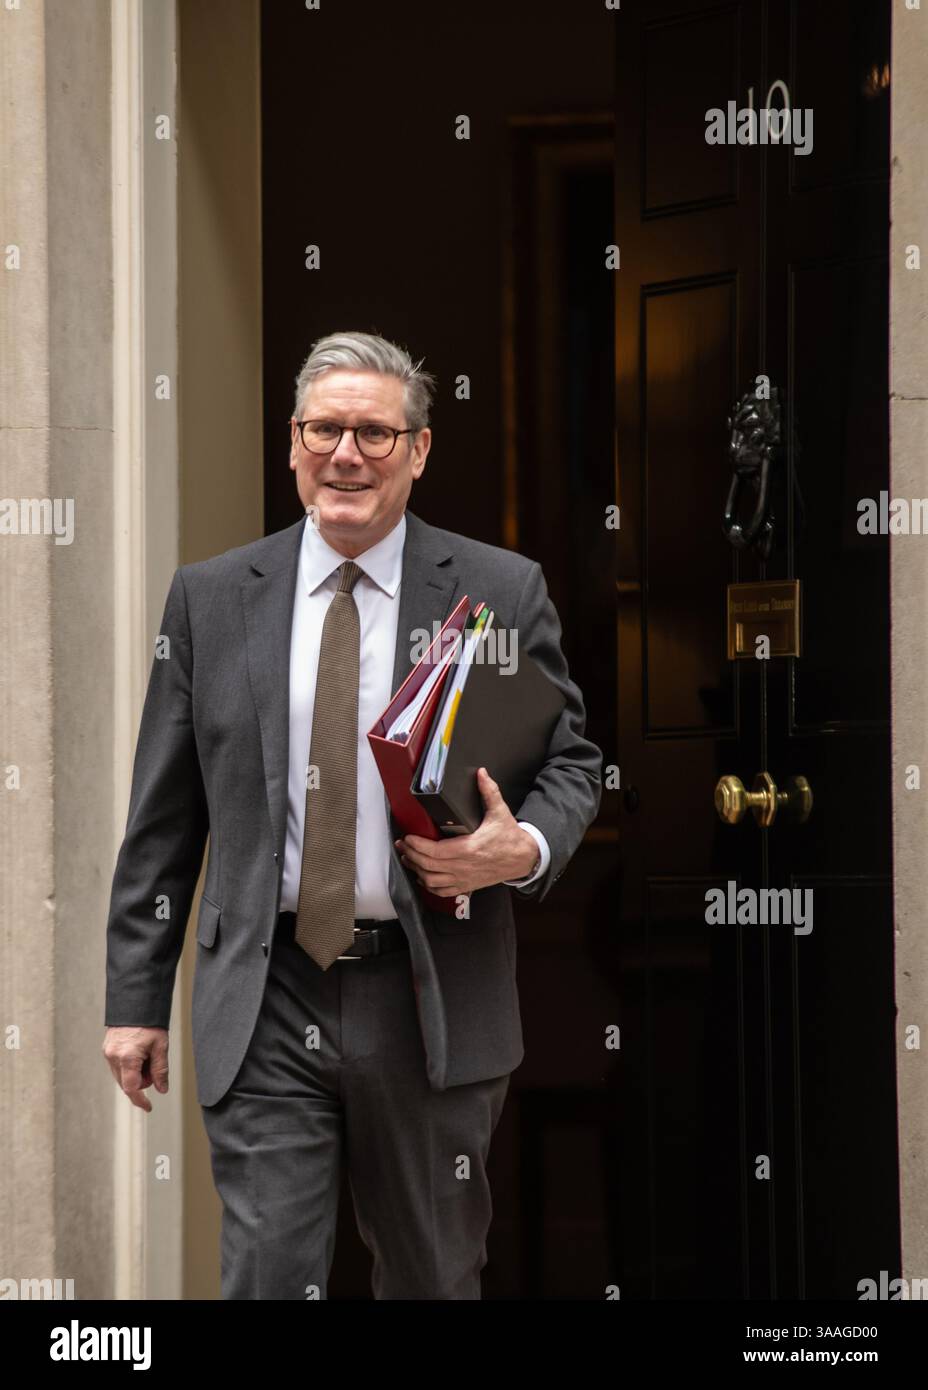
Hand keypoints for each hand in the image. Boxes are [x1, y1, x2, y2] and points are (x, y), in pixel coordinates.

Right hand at [102, 1026, 169, 1111]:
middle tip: (154, 1066)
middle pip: (126, 1082)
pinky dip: (129, 1066)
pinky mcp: (106, 1048)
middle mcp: (113, 1056)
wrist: (136, 1002)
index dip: (140, 1100)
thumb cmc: (150, 1023)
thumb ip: (161, 1070)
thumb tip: (161, 1089)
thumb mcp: (161, 1046)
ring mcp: (108, 1052)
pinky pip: (117, 1065)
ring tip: (147, 1055)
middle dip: (142, 1081)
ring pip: (121, 1075)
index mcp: (127, 1057)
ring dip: (135, 1074)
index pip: (132, 1088)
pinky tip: (139, 1053)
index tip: (148, 1107)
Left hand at [395, 767, 538, 897]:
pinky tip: (422, 876)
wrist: (524, 858)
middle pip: (428, 865)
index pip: (435, 851)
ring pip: (432, 880)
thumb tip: (481, 773)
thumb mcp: (500, 812)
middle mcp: (464, 866)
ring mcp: (465, 878)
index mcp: (470, 848)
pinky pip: (442, 891)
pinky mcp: (467, 886)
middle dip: (411, 854)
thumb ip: (489, 791)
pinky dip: (429, 886)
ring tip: (408, 858)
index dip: (417, 845)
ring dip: (416, 870)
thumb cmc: (510, 837)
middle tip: (402, 844)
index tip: (408, 836)